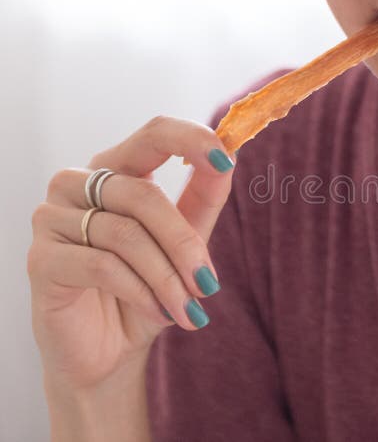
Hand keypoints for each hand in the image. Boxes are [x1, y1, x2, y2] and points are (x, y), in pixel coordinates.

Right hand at [28, 115, 236, 393]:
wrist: (109, 351)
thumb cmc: (147, 288)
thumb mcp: (185, 240)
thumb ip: (204, 197)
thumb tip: (229, 160)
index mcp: (116, 169)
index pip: (153, 133)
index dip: (191, 140)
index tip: (227, 160)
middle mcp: (78, 184)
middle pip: (143, 194)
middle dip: (184, 243)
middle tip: (209, 284)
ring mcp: (52, 218)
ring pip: (126, 234)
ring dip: (167, 278)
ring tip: (188, 308)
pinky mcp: (41, 259)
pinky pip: (102, 265)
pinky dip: (140, 292)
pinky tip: (158, 313)